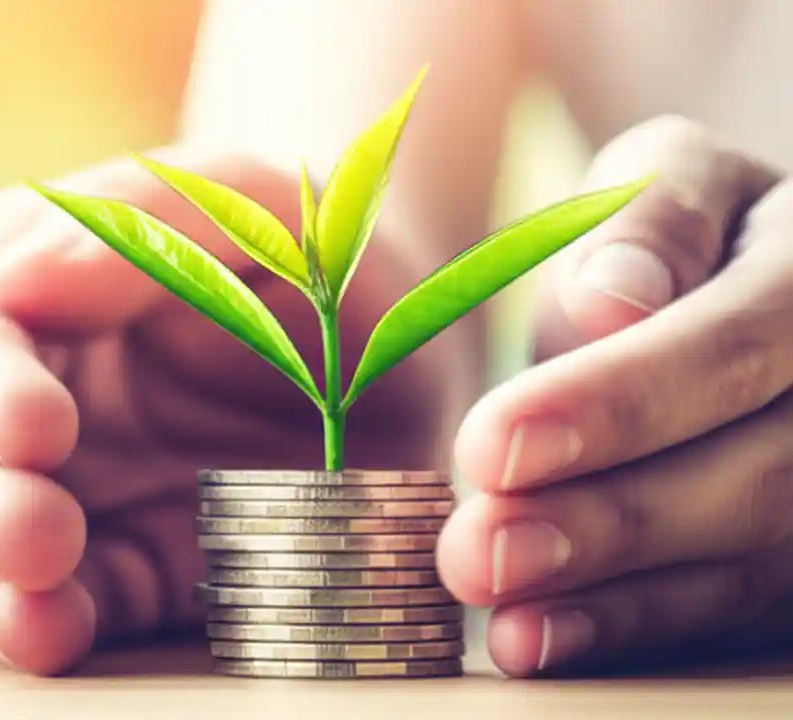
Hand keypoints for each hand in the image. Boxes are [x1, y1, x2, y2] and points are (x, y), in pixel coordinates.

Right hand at [0, 147, 468, 674]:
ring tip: (33, 608)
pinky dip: (37, 626)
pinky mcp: (110, 571)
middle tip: (32, 532)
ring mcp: (58, 492)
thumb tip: (13, 284)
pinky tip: (52, 633)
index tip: (32, 424)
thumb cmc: (305, 253)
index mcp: (26, 285)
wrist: (387, 350)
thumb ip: (146, 221)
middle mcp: (18, 394)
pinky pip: (47, 608)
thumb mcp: (250, 206)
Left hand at [437, 116, 792, 675]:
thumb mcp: (671, 182)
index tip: (495, 445)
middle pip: (758, 475)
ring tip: (498, 614)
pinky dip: (624, 628)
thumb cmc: (687, 236)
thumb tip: (612, 303)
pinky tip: (535, 640)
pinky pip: (727, 608)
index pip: (739, 340)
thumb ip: (649, 226)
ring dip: (611, 595)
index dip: (620, 400)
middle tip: (475, 550)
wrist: (734, 290)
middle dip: (607, 520)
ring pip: (749, 560)